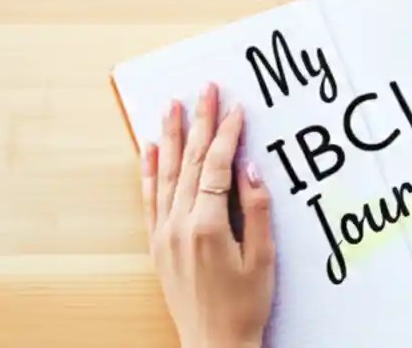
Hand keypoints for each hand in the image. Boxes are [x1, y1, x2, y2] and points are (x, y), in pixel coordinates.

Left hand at [141, 83, 274, 347]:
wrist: (214, 345)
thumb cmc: (245, 307)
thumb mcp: (262, 259)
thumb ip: (256, 210)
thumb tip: (250, 168)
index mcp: (207, 227)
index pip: (217, 167)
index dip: (227, 134)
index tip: (236, 107)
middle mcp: (179, 226)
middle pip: (190, 162)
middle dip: (199, 122)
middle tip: (205, 89)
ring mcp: (164, 234)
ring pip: (166, 174)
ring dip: (170, 136)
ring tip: (171, 105)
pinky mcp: (157, 244)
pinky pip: (150, 198)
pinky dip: (149, 170)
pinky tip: (149, 148)